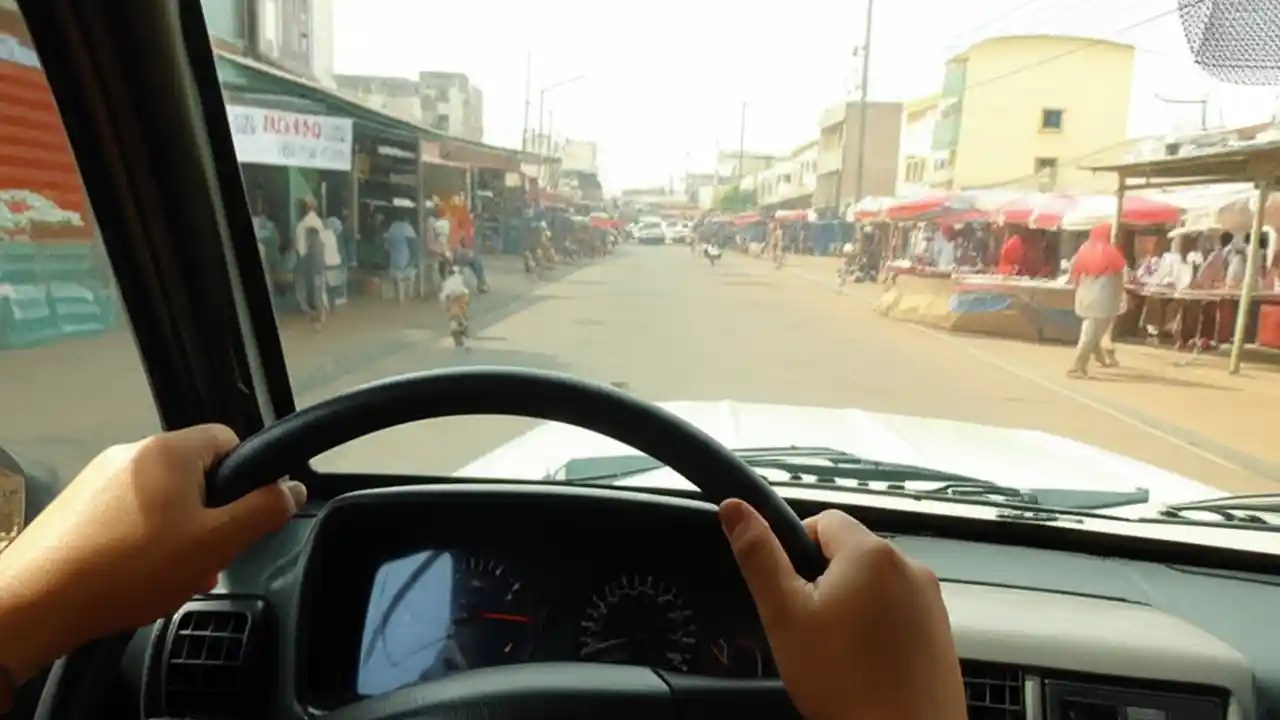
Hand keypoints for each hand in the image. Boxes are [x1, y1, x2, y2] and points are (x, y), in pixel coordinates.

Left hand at [0, 425, 305, 682]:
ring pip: (161, 498)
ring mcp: (97, 478)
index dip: (247, 478)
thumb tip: (293, 488)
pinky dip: (141, 540)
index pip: (229, 440)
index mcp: (170, 450)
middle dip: (210, 516)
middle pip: (194, 474)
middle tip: (209, 558)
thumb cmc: (132, 567)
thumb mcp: (215, 543)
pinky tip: (137, 576)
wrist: (37, 601)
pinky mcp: (75, 505)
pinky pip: (127, 513)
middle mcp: (132, 452)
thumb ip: (263, 512)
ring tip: (172, 576)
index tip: (243, 517)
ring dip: (178, 532)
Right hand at [718, 500, 964, 719]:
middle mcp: (910, 567)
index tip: (792, 593)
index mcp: (870, 554)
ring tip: (839, 653)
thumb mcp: (784, 616)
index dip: (796, 551)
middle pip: (850, 553)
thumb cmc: (845, 684)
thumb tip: (735, 508)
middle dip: (825, 582)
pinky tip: (866, 664)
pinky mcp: (940, 631)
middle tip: (811, 629)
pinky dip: (878, 629)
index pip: (823, 520)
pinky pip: (898, 612)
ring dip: (853, 605)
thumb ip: (759, 556)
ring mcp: (930, 601)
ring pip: (874, 584)